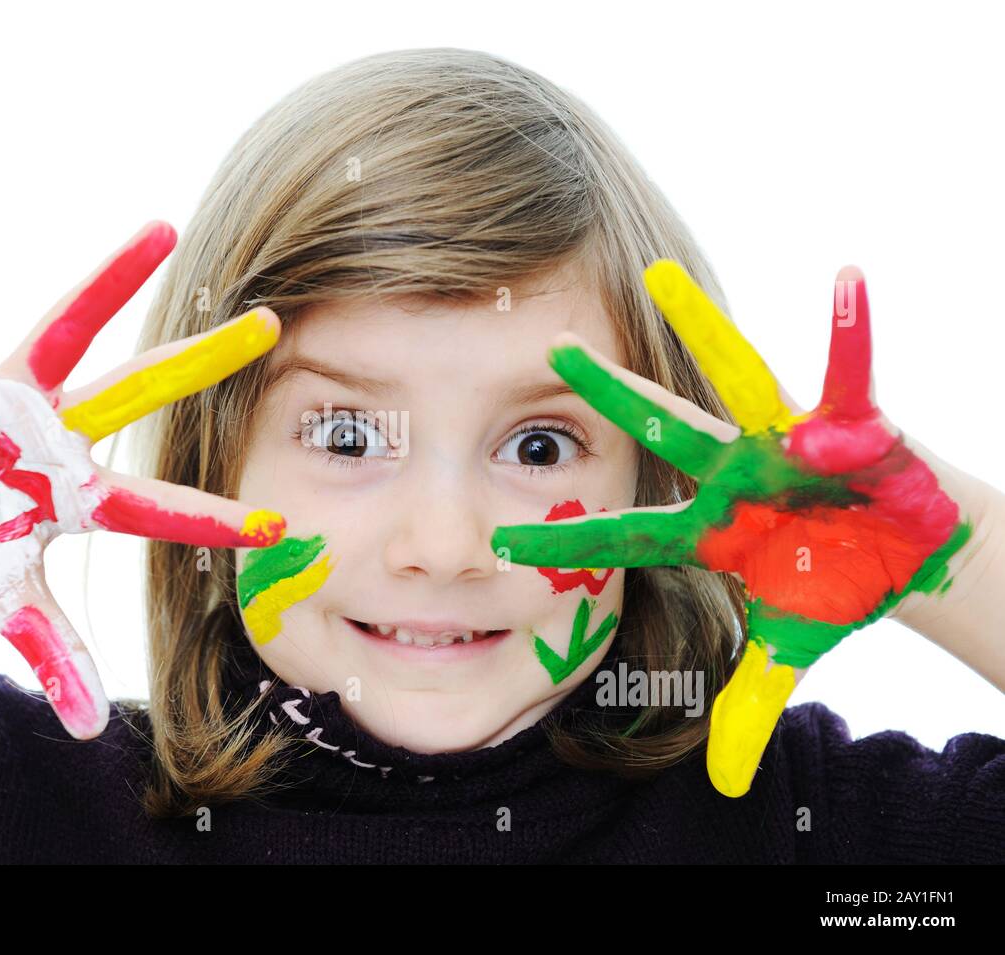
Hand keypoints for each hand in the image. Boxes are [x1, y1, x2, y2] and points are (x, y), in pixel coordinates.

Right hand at [0, 205, 285, 738]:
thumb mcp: (7, 605)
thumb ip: (53, 655)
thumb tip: (85, 734)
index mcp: (78, 495)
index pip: (161, 507)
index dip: (217, 518)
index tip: (284, 526)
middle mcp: (60, 434)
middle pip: (146, 391)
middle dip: (206, 362)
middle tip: (273, 321)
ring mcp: (13, 397)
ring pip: (73, 329)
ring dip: (111, 282)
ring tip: (163, 230)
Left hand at [490, 260, 974, 796]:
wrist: (904, 550)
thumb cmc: (835, 583)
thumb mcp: (788, 652)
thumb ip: (750, 707)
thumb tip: (726, 781)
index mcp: (708, 527)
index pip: (623, 533)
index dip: (567, 540)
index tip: (500, 544)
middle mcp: (732, 474)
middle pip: (658, 432)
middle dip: (605, 395)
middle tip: (549, 348)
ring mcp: (783, 443)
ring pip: (734, 379)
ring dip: (701, 329)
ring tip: (659, 278)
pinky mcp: (846, 425)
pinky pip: (846, 375)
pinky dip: (850, 335)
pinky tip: (848, 283)